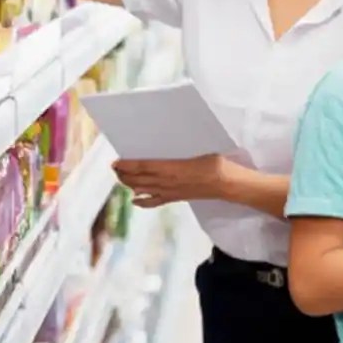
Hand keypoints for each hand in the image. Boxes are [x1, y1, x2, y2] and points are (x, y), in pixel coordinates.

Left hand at [113, 155, 231, 207]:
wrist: (227, 183)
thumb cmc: (216, 162)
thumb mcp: (198, 148)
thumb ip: (179, 147)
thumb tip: (166, 140)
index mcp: (172, 167)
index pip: (143, 167)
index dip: (127, 165)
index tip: (116, 162)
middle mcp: (167, 181)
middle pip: (139, 179)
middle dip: (124, 174)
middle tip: (115, 168)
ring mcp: (171, 191)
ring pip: (144, 190)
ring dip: (130, 184)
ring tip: (121, 178)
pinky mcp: (176, 198)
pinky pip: (155, 202)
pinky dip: (143, 202)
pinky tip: (135, 200)